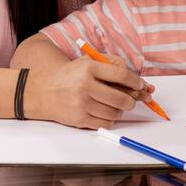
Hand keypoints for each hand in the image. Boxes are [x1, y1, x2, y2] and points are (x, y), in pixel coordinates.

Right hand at [25, 55, 153, 129]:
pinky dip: (111, 119)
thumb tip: (140, 82)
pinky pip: (106, 123)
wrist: (43, 90)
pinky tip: (105, 112)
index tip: (142, 85)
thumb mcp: (88, 62)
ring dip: (120, 111)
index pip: (121, 75)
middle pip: (121, 98)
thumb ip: (112, 65)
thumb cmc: (71, 76)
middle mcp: (85, 85)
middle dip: (132, 100)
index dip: (136, 82)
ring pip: (115, 112)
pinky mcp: (79, 119)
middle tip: (131, 99)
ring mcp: (82, 104)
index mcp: (89, 68)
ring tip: (114, 105)